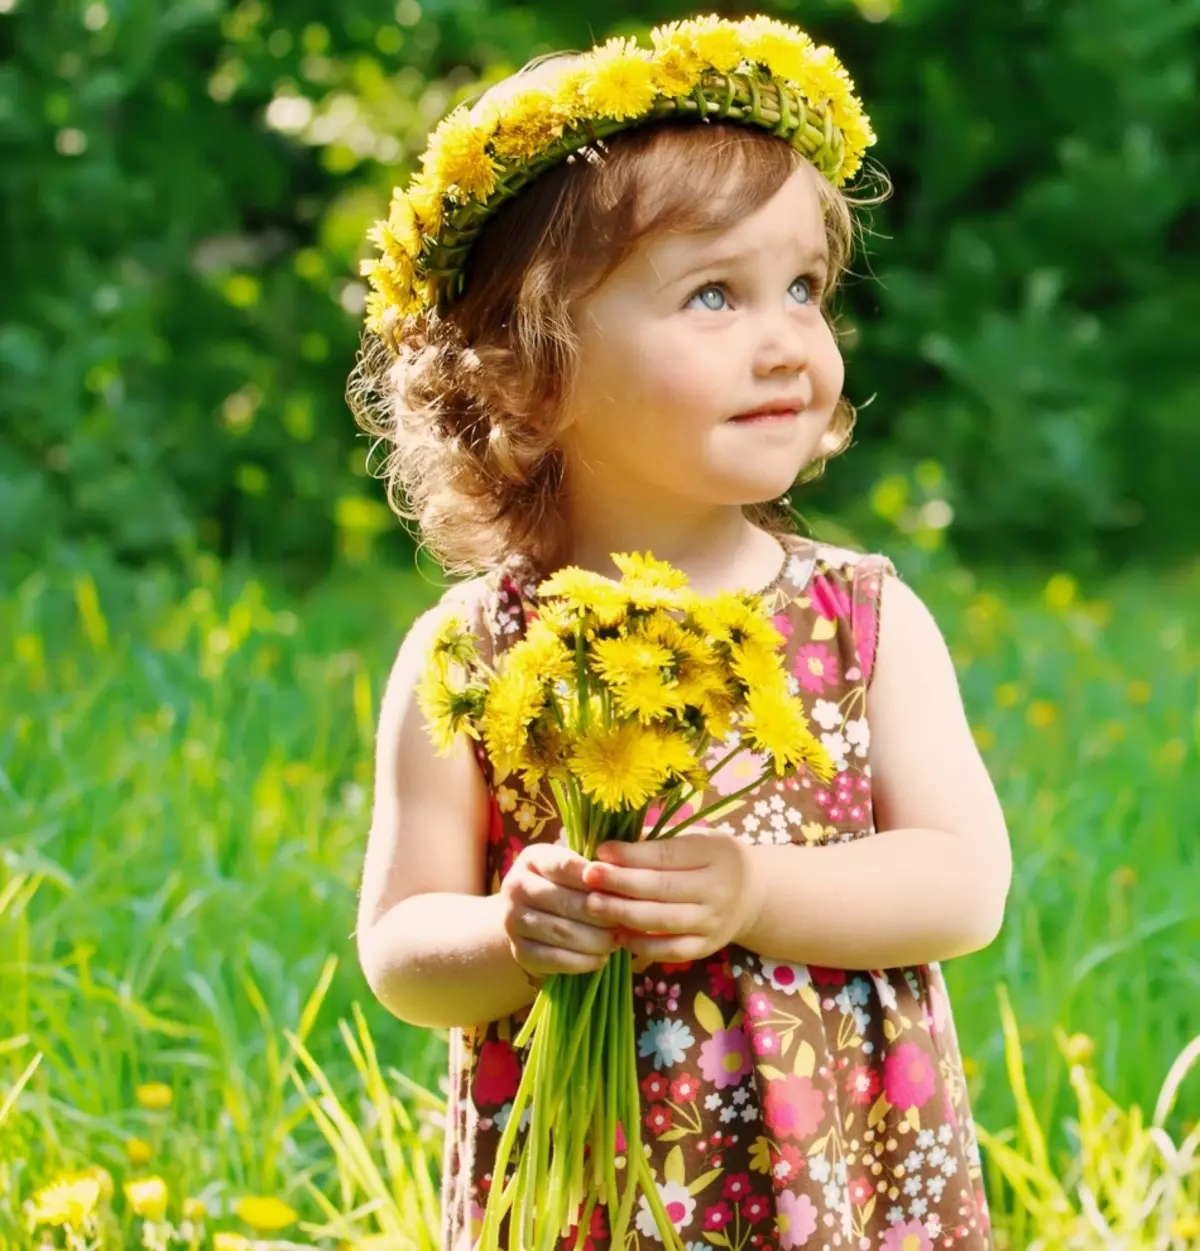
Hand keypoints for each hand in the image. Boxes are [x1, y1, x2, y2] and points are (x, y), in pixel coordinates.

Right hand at [499, 843, 621, 982]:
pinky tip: (601, 958)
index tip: (621, 887)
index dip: (595, 877)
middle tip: (626, 920)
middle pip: (564, 901)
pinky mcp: (519, 952)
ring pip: (561, 932)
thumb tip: (630, 872)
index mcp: (532, 858)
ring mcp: (513, 921)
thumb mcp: (576, 866)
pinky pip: (554, 959)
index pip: (564, 865)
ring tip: (618, 940)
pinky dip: (582, 961)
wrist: (531, 917)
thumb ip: (597, 866)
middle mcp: (515, 886)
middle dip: (600, 913)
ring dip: (595, 939)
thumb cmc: (567, 885)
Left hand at [580, 832, 762, 966]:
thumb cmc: (711, 858)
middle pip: (662, 888)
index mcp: (714, 853)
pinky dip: (642, 945)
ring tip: (593, 905)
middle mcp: (717, 889)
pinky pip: (671, 951)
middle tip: (588, 878)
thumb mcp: (694, 838)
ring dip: (624, 914)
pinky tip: (617, 935)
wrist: (753, 894)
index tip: (600, 851)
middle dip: (620, 883)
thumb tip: (609, 846)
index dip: (631, 854)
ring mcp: (714, 922)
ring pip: (663, 921)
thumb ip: (656, 842)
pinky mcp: (707, 947)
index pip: (666, 855)